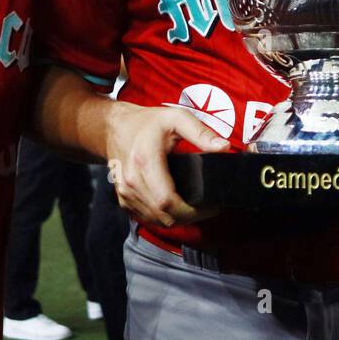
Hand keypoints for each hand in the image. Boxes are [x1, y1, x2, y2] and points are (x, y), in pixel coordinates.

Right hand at [103, 102, 228, 226]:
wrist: (115, 127)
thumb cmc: (147, 122)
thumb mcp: (176, 118)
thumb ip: (201, 133)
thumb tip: (223, 147)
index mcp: (145, 161)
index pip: (168, 201)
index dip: (193, 211)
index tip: (211, 206)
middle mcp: (132, 181)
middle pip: (165, 216)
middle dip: (191, 217)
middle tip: (208, 207)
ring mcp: (125, 192)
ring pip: (157, 221)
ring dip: (178, 219)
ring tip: (195, 207)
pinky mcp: (123, 199)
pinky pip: (147, 218)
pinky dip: (163, 217)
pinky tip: (176, 207)